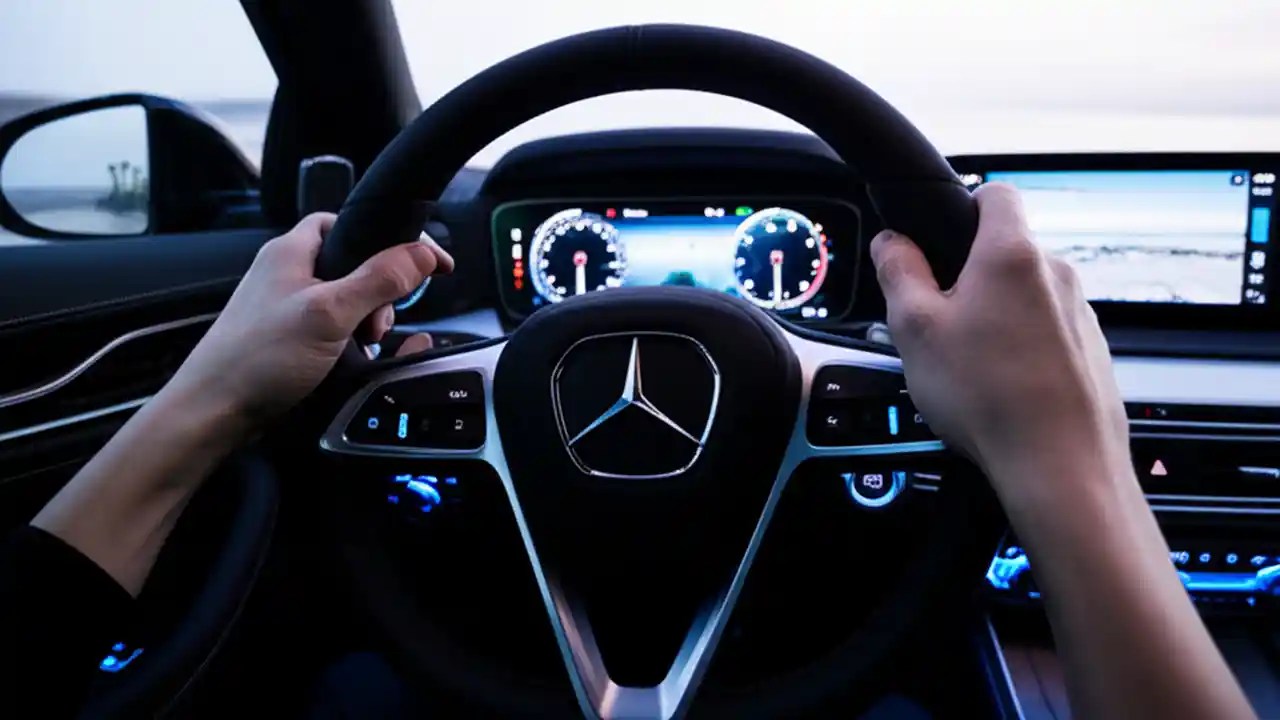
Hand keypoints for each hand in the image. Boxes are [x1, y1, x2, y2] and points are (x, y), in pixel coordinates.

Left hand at [165, 212, 454, 427]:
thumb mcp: (330, 313)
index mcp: (292, 251)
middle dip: (380, 292)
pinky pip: (334, 328)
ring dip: (367, 321)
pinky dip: (350, 340)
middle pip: (356, 265)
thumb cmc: (258, 358)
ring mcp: (287, 306)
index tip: (429, 263)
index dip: (390, 237)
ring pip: (348, 300)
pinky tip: (351, 360)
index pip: (349, 222)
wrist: (214, 413)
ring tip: (363, 345)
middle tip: (379, 323)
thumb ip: (379, 279)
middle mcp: (288, 273)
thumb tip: (424, 254)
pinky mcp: (288, 337)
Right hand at [870, 183, 1129, 510]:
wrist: (1060, 466)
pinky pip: (1047, 333)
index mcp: (1010, 254)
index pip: (995, 191)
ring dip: (996, 317)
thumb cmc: (990, 398)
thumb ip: (898, 273)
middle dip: (970, 276)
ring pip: (1026, 295)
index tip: (940, 238)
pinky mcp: (1092, 351)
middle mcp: (1056, 274)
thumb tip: (891, 241)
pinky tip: (1000, 390)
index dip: (963, 205)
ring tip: (969, 367)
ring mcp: (1081, 313)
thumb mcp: (915, 331)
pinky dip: (1022, 350)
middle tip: (938, 321)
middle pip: (1006, 250)